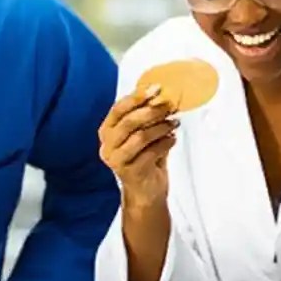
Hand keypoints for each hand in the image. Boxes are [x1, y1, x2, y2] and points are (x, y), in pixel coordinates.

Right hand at [97, 87, 177, 206]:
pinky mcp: (130, 173)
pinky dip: (165, 143)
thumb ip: (146, 117)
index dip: (136, 97)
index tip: (155, 89)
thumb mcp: (142, 134)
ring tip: (174, 123)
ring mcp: (117, 160)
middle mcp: (107, 146)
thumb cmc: (144, 159)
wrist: (146, 192)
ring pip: (140, 137)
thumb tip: (162, 95)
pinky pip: (151, 152)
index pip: (118, 109)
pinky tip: (173, 139)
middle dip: (152, 111)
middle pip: (129, 122)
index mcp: (107, 131)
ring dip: (161, 127)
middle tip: (169, 106)